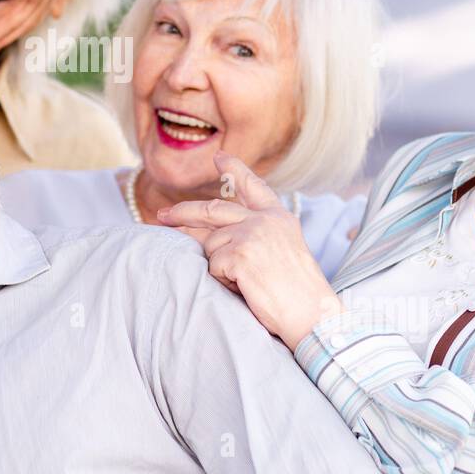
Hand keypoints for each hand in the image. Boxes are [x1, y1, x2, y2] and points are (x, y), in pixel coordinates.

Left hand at [157, 152, 344, 351]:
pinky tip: (247, 289)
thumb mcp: (280, 251)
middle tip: (161, 216)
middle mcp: (264, 219)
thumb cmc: (297, 293)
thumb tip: (206, 232)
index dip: (235, 170)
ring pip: (210, 246)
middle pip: (212, 209)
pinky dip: (224, 281)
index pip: (253, 187)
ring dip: (220, 268)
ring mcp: (251, 233)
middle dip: (183, 213)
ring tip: (249, 284)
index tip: (219, 157)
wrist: (313, 316)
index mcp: (279, 217)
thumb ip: (252, 234)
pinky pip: (213, 266)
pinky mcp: (240, 253)